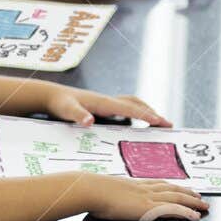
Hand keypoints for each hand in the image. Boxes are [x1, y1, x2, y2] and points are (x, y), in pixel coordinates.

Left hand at [44, 86, 170, 127]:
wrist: (51, 95)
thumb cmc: (59, 104)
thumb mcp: (66, 111)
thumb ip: (77, 115)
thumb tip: (90, 121)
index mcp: (103, 102)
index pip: (129, 109)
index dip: (145, 116)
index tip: (160, 122)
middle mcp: (108, 100)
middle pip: (136, 104)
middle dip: (153, 114)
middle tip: (168, 125)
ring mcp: (106, 102)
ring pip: (132, 104)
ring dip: (146, 111)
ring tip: (158, 123)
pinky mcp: (103, 106)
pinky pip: (125, 108)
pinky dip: (136, 113)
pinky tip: (137, 123)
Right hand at [81, 173, 208, 220]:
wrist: (90, 189)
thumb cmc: (90, 191)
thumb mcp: (101, 191)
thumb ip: (107, 194)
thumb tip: (100, 198)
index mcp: (133, 184)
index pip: (158, 183)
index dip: (172, 185)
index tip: (181, 187)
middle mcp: (143, 188)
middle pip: (171, 189)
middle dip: (187, 193)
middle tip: (200, 196)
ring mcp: (147, 197)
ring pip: (176, 197)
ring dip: (192, 201)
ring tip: (204, 205)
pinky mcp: (148, 208)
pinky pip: (172, 209)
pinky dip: (185, 212)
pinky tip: (195, 215)